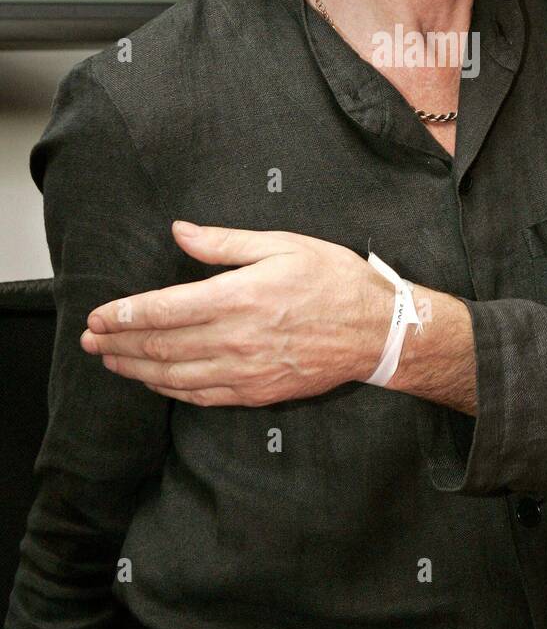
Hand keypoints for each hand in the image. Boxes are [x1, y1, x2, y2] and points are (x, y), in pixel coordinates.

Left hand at [80, 221, 394, 406]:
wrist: (376, 331)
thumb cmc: (333, 279)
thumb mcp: (282, 244)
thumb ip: (224, 243)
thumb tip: (180, 232)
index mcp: (237, 297)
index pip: (163, 310)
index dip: (124, 315)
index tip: (98, 315)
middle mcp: (235, 339)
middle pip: (161, 347)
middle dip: (119, 344)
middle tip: (89, 340)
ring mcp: (244, 372)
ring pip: (174, 376)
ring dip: (135, 370)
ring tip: (110, 361)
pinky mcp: (256, 393)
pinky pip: (201, 396)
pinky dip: (169, 390)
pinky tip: (154, 382)